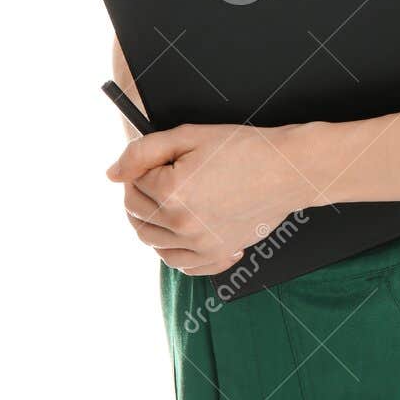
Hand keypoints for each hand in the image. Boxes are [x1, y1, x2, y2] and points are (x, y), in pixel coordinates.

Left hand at [104, 120, 323, 274]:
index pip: (133, 182)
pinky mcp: (218, 256)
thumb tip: (112, 174)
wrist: (288, 170)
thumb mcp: (190, 135)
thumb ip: (144, 151)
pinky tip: (183, 230)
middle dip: (140, 193)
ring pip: (153, 243)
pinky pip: (181, 264)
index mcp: (172, 192)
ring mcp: (201, 245)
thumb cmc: (243, 147)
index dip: (143, 166)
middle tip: (160, 177)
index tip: (162, 158)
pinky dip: (174, 250)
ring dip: (152, 222)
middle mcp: (183, 225)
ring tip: (169, 201)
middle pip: (137, 215)